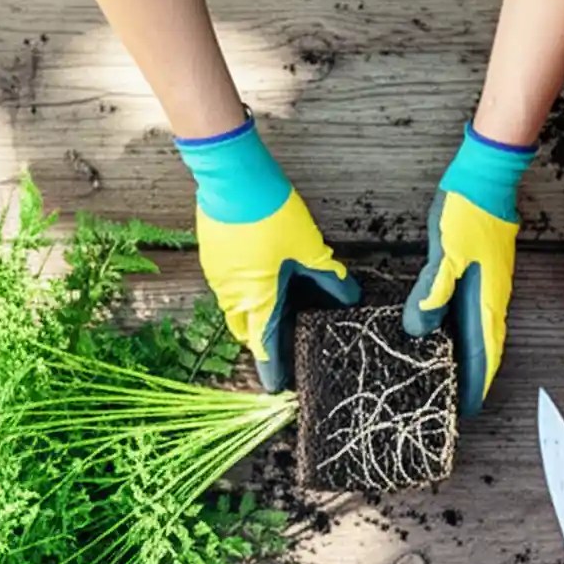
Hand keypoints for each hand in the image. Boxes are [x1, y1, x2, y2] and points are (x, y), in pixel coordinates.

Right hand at [179, 119, 359, 391]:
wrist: (232, 178)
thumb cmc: (271, 214)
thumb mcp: (309, 248)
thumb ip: (329, 277)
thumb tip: (351, 297)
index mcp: (256, 298)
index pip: (265, 343)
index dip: (272, 366)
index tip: (277, 385)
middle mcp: (232, 292)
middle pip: (244, 328)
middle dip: (260, 338)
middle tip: (279, 344)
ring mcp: (217, 273)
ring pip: (234, 305)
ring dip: (251, 312)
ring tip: (273, 309)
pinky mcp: (212, 253)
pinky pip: (227, 282)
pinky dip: (243, 287)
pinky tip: (259, 274)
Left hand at [404, 124, 534, 415]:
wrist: (486, 175)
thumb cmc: (468, 210)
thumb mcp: (446, 253)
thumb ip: (432, 292)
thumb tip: (419, 329)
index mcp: (486, 296)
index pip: (484, 351)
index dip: (476, 382)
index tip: (469, 408)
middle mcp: (491, 295)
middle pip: (482, 347)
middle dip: (471, 376)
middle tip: (456, 402)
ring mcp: (486, 283)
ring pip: (476, 330)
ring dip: (465, 355)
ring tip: (448, 377)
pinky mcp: (477, 271)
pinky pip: (469, 311)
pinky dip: (458, 329)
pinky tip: (442, 333)